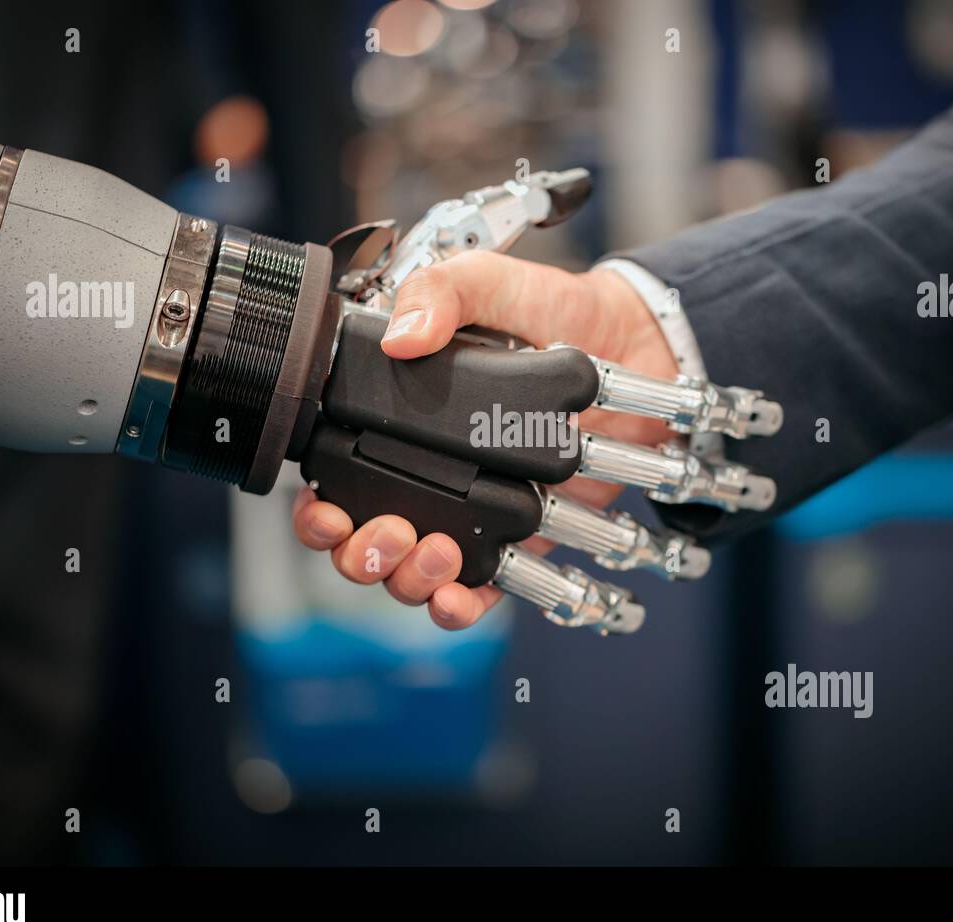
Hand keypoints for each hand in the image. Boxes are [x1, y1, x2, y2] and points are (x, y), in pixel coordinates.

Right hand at [292, 250, 677, 628]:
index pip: (332, 477)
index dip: (317, 508)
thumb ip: (442, 292)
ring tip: (436, 555)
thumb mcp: (490, 282)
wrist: (635, 344)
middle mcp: (425, 473)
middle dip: (360, 554)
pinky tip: (458, 598)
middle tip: (389, 535)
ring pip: (411, 573)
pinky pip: (478, 589)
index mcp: (399, 420)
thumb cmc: (554, 311)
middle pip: (362, 541)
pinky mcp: (517, 537)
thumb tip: (400, 338)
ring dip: (408, 579)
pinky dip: (460, 606)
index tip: (327, 511)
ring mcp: (470, 510)